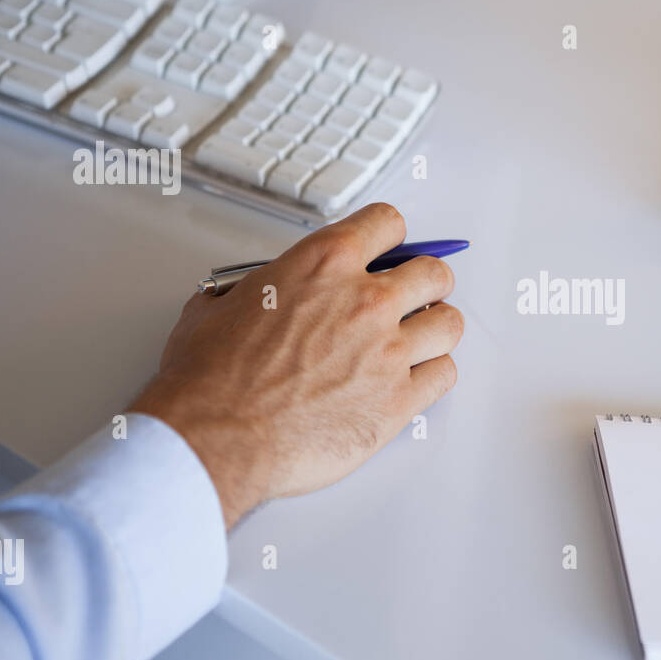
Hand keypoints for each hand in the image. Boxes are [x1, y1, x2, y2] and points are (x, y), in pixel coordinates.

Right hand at [129, 203, 462, 529]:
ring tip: (418, 340)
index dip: (390, 237)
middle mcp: (366, 302)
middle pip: (434, 273)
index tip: (389, 251)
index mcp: (324, 265)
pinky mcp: (397, 401)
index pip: (386, 223)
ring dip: (435, 329)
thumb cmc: (211, 379)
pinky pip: (445, 375)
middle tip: (415, 297)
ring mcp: (388, 352)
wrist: (217, 436)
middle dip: (427, 283)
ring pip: (449, 324)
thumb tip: (260, 293)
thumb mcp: (220, 304)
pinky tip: (415, 378)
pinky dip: (434, 374)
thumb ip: (259, 289)